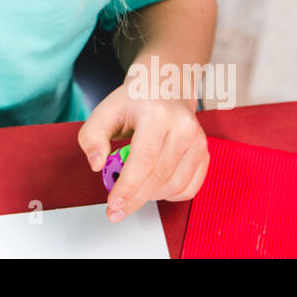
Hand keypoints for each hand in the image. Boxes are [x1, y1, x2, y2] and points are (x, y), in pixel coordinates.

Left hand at [78, 82, 208, 222]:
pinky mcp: (204, 153)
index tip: (114, 204)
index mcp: (157, 114)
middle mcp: (182, 128)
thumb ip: (92, 136)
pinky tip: (153, 187)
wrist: (165, 86)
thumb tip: (97, 165)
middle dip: (135, 199)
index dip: (128, 187)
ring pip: (175, 186)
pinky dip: (169, 195)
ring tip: (133, 189)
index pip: (144, 160)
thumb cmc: (135, 100)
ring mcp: (197, 141)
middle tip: (116, 210)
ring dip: (150, 197)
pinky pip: (189, 188)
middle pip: (159, 177)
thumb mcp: (105, 110)